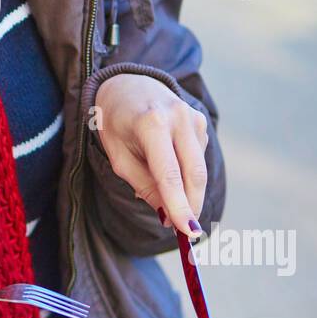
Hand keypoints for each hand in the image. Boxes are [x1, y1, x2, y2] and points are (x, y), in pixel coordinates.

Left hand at [93, 74, 208, 236]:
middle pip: (194, 173)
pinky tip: (167, 160)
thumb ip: (143, 186)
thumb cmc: (116, 124)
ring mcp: (193, 116)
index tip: (188, 232)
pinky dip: (186, 171)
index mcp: (151, 124)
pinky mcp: (200, 120)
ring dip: (186, 189)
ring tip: (161, 186)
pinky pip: (197, 157)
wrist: (126, 85)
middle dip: (191, 205)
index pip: (170, 174)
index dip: (180, 206)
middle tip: (184, 231)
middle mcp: (177, 117)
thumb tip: (168, 217)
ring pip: (198, 168)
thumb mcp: (118, 158)